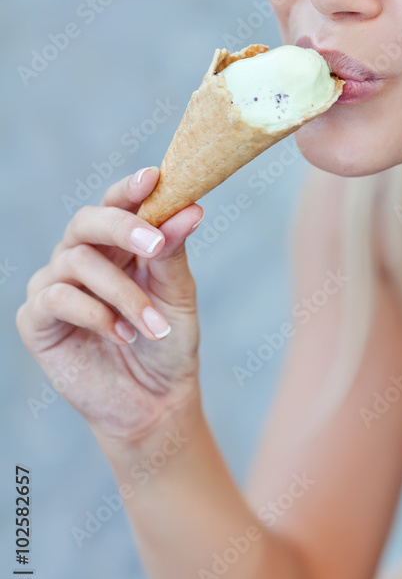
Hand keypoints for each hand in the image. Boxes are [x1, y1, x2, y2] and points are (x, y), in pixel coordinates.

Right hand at [16, 166, 203, 442]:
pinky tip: (122, 335)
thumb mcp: (177, 294)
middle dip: (124, 227)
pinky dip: (96, 313)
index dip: (131, 188)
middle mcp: (81, 256)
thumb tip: (189, 209)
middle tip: (156, 244)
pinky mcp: (36, 319)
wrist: (155, 401)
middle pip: (87, 221)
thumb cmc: (167, 342)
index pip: (117, 203)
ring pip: (78, 261)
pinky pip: (57, 297)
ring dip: (124, 293)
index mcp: (117, 244)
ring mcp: (54, 285)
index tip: (155, 177)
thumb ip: (173, 252)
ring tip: (153, 326)